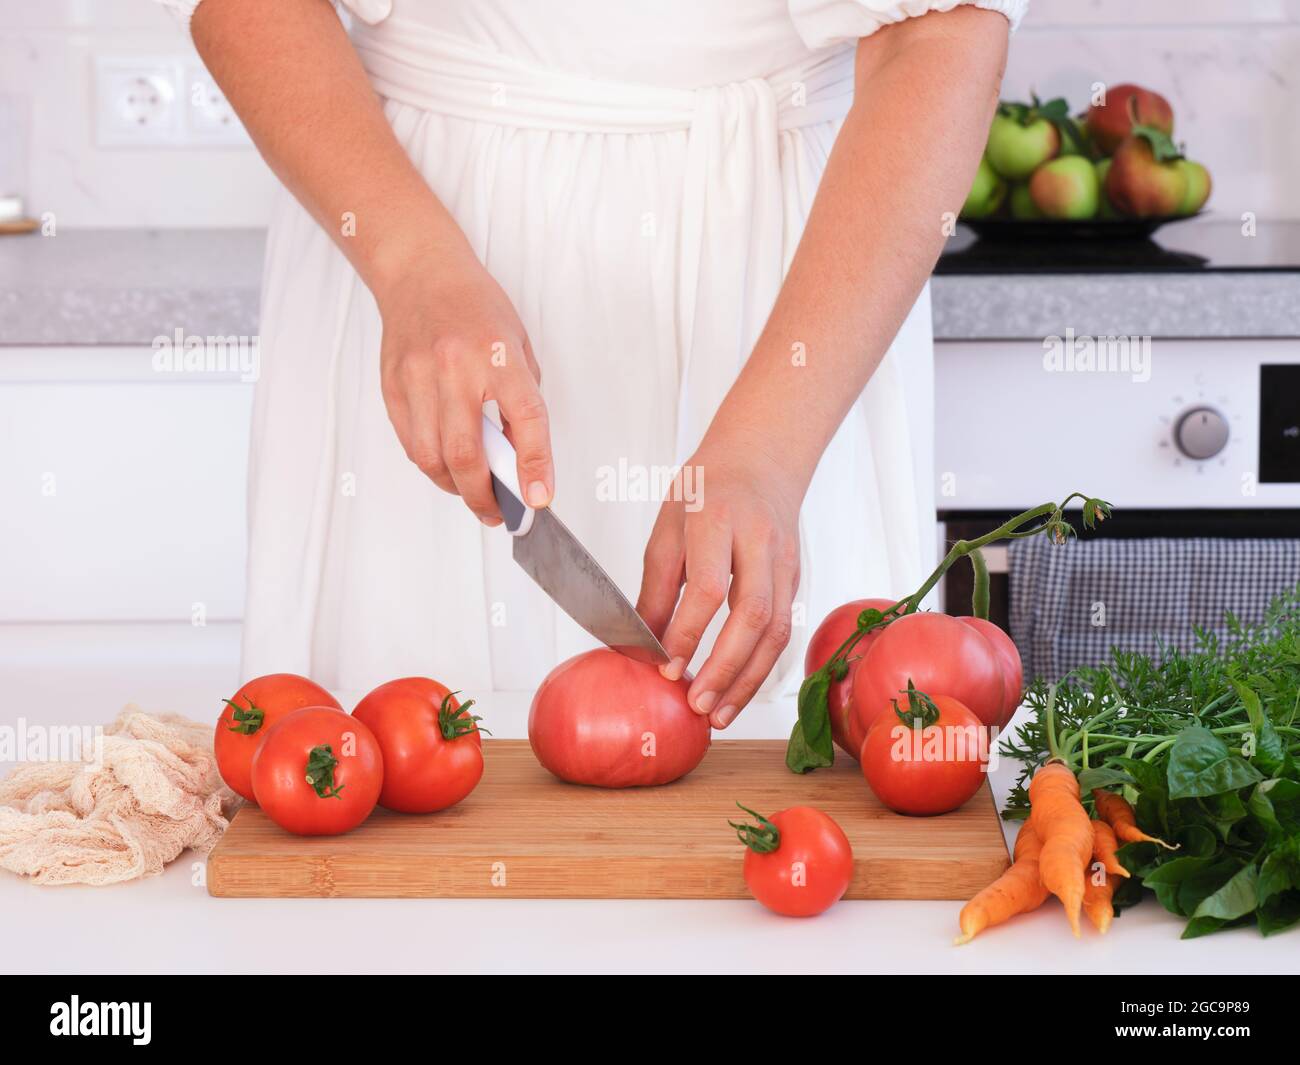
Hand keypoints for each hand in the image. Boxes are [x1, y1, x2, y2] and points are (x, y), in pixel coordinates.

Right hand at [375, 251, 552, 523]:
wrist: (420, 271)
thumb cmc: (475, 306)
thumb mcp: (517, 344)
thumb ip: (521, 398)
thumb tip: (521, 458)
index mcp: (498, 355)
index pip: (525, 420)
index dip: (534, 466)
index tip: (538, 499)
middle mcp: (455, 368)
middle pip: (467, 454)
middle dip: (484, 496)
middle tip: (498, 513)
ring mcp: (418, 377)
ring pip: (432, 457)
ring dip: (455, 486)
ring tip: (472, 493)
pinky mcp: (392, 385)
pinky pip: (410, 442)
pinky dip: (431, 464)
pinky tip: (446, 466)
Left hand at [636, 429, 802, 728]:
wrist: (763, 458)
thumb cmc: (707, 489)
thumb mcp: (668, 527)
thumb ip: (657, 587)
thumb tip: (642, 647)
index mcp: (720, 519)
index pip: (709, 587)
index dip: (688, 633)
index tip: (666, 668)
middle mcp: (761, 541)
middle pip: (753, 615)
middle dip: (726, 668)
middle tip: (696, 705)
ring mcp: (786, 562)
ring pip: (776, 631)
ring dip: (748, 680)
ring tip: (717, 715)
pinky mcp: (796, 580)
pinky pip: (782, 631)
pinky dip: (759, 667)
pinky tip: (735, 693)